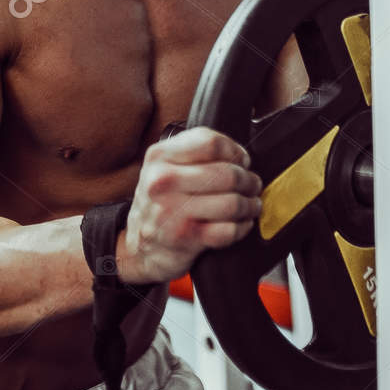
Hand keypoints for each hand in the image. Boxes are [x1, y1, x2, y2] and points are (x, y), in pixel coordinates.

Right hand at [119, 127, 261, 284]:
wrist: (138, 246)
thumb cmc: (159, 203)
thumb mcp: (163, 167)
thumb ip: (194, 153)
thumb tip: (238, 154)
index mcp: (159, 157)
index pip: (211, 143)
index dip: (235, 151)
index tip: (241, 160)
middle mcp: (162, 181)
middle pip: (228, 173)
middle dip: (248, 180)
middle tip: (251, 185)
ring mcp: (172, 211)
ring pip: (233, 202)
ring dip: (249, 205)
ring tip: (249, 205)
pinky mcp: (185, 238)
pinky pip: (229, 230)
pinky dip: (241, 227)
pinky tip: (238, 224)